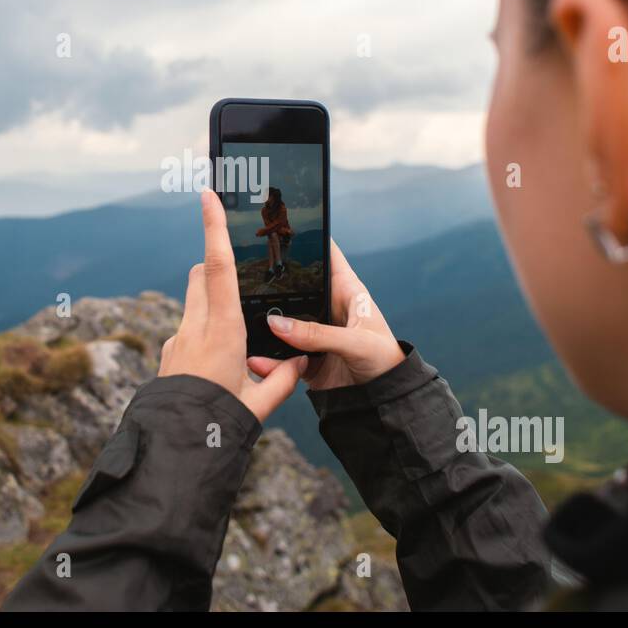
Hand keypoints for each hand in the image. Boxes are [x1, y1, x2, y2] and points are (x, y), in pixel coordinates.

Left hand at [159, 189, 305, 422]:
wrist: (172, 448)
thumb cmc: (219, 424)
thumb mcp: (260, 405)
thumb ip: (283, 380)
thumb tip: (301, 363)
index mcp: (222, 331)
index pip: (218, 267)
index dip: (214, 228)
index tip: (207, 195)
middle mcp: (195, 328)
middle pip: (202, 274)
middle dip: (217, 266)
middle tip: (241, 283)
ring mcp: (176, 340)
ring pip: (193, 301)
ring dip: (212, 304)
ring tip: (235, 340)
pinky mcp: (168, 354)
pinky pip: (187, 331)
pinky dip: (203, 335)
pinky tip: (215, 367)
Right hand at [247, 240, 404, 391]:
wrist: (384, 401)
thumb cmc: (385, 362)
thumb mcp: (356, 342)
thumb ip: (318, 334)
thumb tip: (278, 324)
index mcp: (347, 291)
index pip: (327, 255)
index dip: (309, 238)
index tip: (283, 225)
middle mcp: (327, 307)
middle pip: (296, 287)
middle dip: (272, 283)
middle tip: (243, 275)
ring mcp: (313, 333)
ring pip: (283, 321)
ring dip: (264, 323)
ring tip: (241, 319)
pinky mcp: (304, 358)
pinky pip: (280, 354)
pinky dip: (267, 358)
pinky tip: (255, 359)